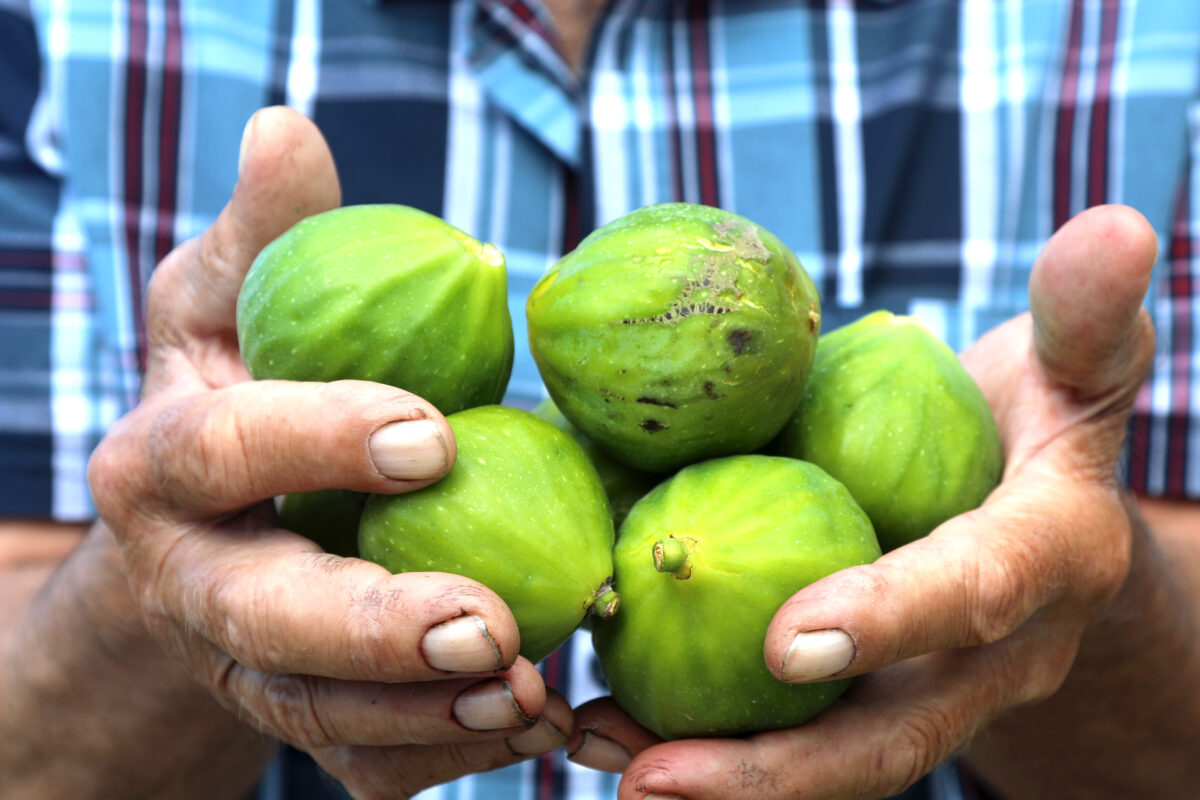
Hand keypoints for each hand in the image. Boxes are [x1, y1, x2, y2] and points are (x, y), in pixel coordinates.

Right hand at [88, 106, 569, 797]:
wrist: (202, 538)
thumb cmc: (231, 396)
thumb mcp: (226, 303)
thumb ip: (264, 234)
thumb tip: (292, 128)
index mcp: (164, 463)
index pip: (226, 450)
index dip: (316, 441)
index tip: (431, 434)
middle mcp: (191, 579)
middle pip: (264, 617)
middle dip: (371, 630)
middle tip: (486, 627)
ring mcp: (243, 665)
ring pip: (319, 713)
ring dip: (425, 716)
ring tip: (528, 695)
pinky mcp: (301, 718)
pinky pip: (364, 763)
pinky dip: (444, 757)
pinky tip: (533, 726)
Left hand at [566, 204, 1155, 798]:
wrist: (1044, 520)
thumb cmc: (1044, 428)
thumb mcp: (1080, 365)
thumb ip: (1086, 314)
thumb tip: (1115, 221)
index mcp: (1046, 565)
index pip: (974, 597)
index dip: (892, 619)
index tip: (790, 638)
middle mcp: (987, 661)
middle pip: (886, 738)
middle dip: (774, 770)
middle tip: (653, 779)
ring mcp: (922, 695)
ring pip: (821, 761)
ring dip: (710, 777)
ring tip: (595, 755)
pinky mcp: (862, 701)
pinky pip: (782, 736)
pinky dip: (694, 739)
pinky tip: (601, 722)